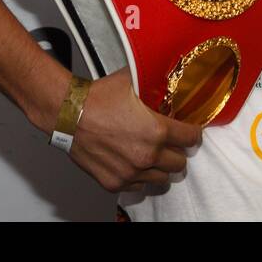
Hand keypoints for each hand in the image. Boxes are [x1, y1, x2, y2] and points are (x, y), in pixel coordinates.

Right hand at [66, 67, 203, 192]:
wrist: (68, 113)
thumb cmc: (97, 98)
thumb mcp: (134, 82)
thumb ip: (154, 85)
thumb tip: (167, 74)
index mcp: (157, 131)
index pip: (191, 139)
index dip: (193, 134)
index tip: (191, 132)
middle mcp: (146, 155)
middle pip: (180, 164)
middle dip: (179, 152)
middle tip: (172, 145)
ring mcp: (130, 172)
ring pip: (161, 180)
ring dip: (161, 168)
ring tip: (155, 156)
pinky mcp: (114, 182)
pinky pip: (138, 187)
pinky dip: (140, 178)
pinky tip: (135, 164)